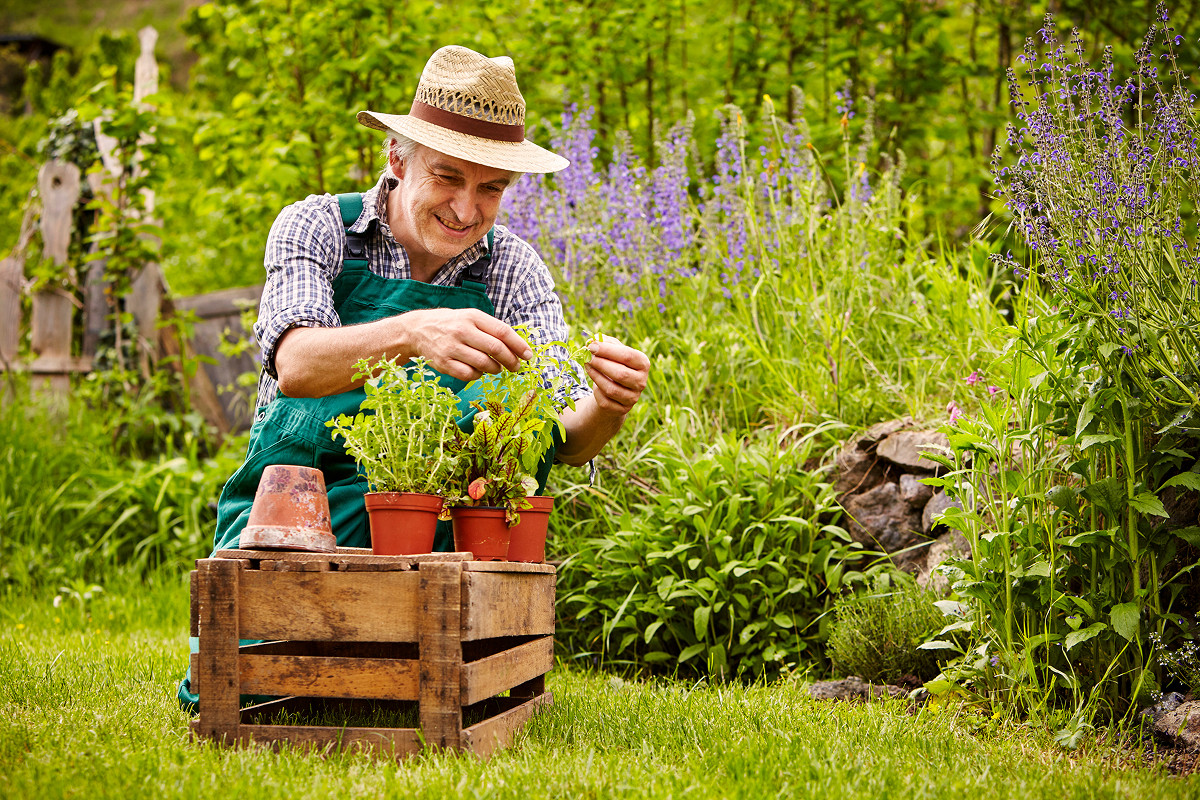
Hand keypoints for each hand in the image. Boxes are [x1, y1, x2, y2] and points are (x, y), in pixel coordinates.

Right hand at [401, 308, 532, 381]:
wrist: (417, 330)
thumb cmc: (451, 324)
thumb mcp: (470, 317)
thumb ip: (491, 328)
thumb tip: (517, 346)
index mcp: (472, 316)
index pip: (502, 331)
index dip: (518, 345)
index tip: (528, 355)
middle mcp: (462, 331)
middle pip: (495, 348)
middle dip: (511, 360)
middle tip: (516, 366)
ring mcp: (452, 348)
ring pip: (484, 364)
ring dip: (495, 369)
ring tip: (496, 367)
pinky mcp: (444, 363)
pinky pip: (469, 374)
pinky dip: (478, 375)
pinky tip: (478, 370)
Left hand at [585, 336, 648, 414]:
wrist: (616, 390)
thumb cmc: (615, 365)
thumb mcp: (613, 352)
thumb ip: (605, 343)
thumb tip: (593, 339)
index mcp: (643, 364)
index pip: (628, 356)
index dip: (608, 350)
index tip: (591, 345)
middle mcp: (641, 382)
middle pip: (620, 373)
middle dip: (600, 363)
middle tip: (587, 356)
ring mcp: (633, 398)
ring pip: (611, 389)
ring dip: (595, 375)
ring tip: (587, 365)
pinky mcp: (622, 409)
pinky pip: (605, 400)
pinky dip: (596, 390)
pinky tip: (593, 381)